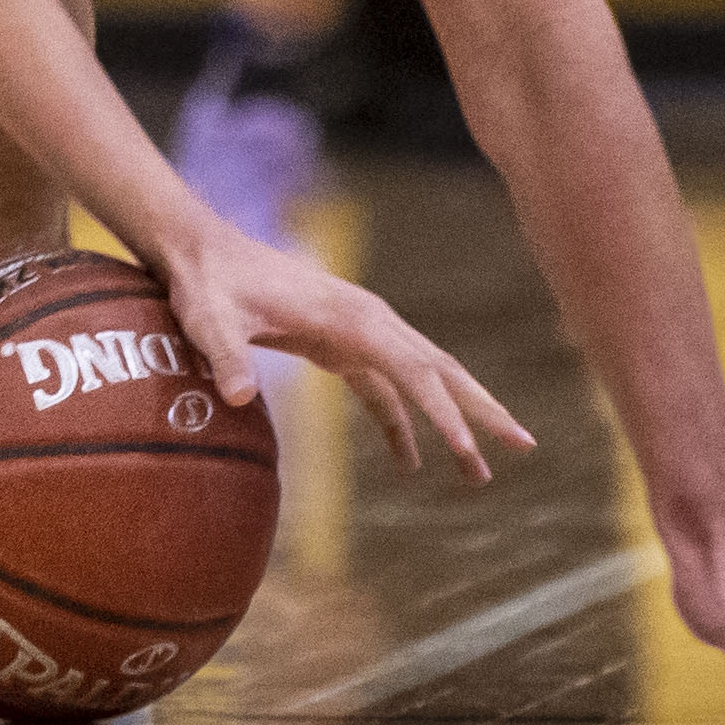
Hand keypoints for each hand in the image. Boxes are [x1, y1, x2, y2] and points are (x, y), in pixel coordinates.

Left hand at [156, 219, 533, 480]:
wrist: (200, 251)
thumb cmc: (205, 283)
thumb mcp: (207, 320)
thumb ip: (223, 356)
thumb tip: (235, 397)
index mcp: (349, 316)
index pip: (411, 369)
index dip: (441, 410)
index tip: (467, 448)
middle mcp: (367, 320)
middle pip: (439, 369)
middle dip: (481, 408)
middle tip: (525, 447)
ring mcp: (358, 330)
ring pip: (422, 378)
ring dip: (453, 420)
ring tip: (480, 473)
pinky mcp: (341, 343)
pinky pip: (385, 388)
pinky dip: (404, 422)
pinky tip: (410, 462)